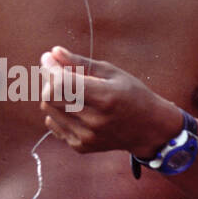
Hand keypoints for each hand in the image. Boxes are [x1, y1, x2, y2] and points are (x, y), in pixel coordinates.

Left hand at [40, 46, 179, 155]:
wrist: (148, 129)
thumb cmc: (132, 94)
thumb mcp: (112, 73)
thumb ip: (80, 63)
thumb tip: (53, 52)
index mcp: (105, 98)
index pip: (61, 83)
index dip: (50, 69)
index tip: (48, 58)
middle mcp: (94, 120)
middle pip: (50, 98)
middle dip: (49, 80)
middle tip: (59, 72)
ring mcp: (87, 137)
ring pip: (48, 111)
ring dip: (52, 96)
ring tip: (70, 89)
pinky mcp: (81, 146)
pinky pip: (54, 124)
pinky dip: (57, 112)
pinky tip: (73, 107)